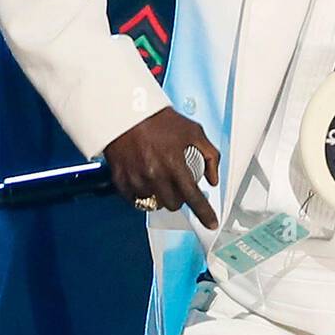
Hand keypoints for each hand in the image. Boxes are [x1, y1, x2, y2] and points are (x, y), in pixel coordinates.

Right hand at [103, 106, 220, 228]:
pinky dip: (142, 194)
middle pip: (173, 204)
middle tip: (178, 185)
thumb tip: (213, 179)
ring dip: (160, 197)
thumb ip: (210, 156)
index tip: (211, 224)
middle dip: (180, 199)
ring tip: (160, 181)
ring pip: (154, 203)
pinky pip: (135, 199)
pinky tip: (145, 181)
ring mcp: (136, 178)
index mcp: (174, 164)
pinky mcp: (120, 179)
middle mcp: (155, 174)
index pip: (194, 197)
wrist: (126, 111)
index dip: (204, 213)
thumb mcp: (193, 131)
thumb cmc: (160, 119)